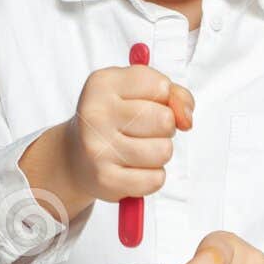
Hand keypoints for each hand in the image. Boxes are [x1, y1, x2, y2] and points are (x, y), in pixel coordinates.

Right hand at [62, 64, 193, 203]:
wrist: (76, 157)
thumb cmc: (116, 120)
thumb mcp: (138, 92)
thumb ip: (173, 94)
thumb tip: (186, 119)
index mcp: (103, 83)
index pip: (161, 86)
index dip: (166, 98)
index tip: (150, 103)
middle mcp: (96, 113)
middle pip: (165, 120)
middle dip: (165, 127)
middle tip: (144, 130)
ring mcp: (98, 148)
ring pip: (163, 151)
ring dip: (159, 153)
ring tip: (139, 150)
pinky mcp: (106, 179)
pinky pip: (156, 179)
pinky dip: (152, 176)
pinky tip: (134, 169)